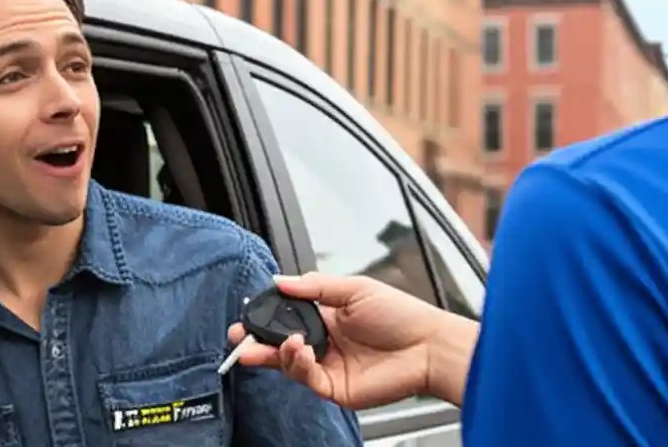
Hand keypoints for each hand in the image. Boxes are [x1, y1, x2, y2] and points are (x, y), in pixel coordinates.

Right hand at [227, 272, 477, 409]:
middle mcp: (324, 342)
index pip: (286, 317)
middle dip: (256, 342)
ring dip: (277, 353)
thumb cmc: (401, 314)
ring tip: (282, 342)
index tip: (247, 313)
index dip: (266, 317)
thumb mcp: (354, 288)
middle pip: (280, 344)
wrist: (427, 346)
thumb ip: (314, 286)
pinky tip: (301, 350)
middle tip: (239, 338)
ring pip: (288, 363)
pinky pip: (306, 379)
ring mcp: (328, 366)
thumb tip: (279, 280)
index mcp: (327, 316)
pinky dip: (298, 365)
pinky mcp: (335, 388)